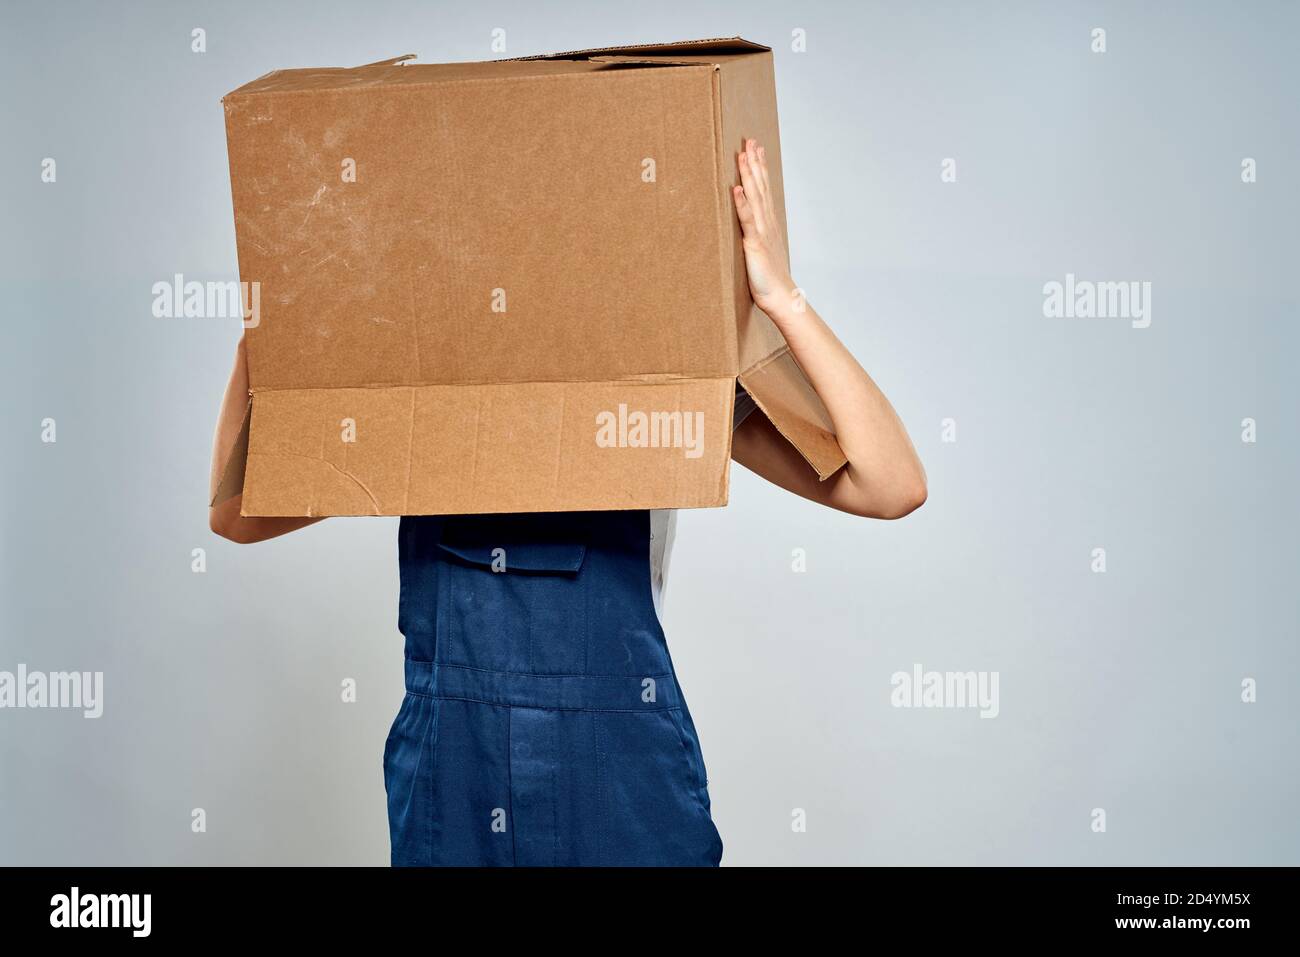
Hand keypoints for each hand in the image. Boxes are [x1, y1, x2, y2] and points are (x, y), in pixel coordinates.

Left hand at [733, 139, 795, 315]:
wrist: (781, 297)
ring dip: (749, 175)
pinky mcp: (754, 244)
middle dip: (755, 163)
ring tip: (744, 154)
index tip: (757, 148)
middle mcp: (767, 222)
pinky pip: (747, 221)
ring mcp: (761, 231)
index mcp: (768, 223)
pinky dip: (742, 204)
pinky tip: (736, 189)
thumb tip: (749, 229)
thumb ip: (756, 237)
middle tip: (751, 140)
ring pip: (755, 197)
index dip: (761, 168)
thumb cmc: (770, 278)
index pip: (764, 189)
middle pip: (761, 186)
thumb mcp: (762, 252)